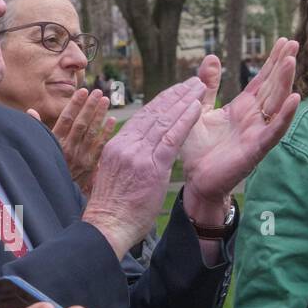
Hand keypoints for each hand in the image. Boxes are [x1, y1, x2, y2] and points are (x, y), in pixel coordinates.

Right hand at [28, 88, 115, 194]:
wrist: (55, 195)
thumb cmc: (46, 168)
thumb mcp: (39, 149)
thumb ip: (37, 129)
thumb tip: (30, 111)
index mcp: (54, 142)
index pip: (66, 119)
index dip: (75, 104)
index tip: (82, 91)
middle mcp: (68, 148)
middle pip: (81, 123)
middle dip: (89, 105)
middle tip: (97, 91)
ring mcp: (80, 156)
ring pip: (91, 132)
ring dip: (99, 114)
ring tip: (105, 100)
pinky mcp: (90, 165)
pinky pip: (100, 146)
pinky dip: (106, 132)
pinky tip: (111, 120)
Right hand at [82, 78, 205, 255]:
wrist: (107, 226)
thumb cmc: (112, 209)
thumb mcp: (113, 176)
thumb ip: (126, 160)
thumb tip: (139, 154)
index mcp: (115, 145)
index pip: (142, 117)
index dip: (161, 102)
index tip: (175, 92)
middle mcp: (125, 144)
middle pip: (154, 113)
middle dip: (175, 95)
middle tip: (192, 81)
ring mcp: (138, 154)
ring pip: (165, 120)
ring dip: (185, 101)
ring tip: (199, 87)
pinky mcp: (151, 166)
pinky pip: (172, 138)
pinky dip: (186, 120)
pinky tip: (198, 108)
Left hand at [180, 38, 300, 204]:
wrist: (195, 180)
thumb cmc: (199, 149)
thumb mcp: (199, 110)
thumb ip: (207, 86)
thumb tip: (211, 57)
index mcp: (242, 108)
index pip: (261, 80)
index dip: (272, 61)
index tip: (283, 41)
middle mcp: (254, 118)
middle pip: (273, 86)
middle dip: (283, 65)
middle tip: (294, 42)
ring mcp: (257, 132)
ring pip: (276, 103)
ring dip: (285, 82)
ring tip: (292, 61)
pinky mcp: (256, 149)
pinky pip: (274, 130)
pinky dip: (285, 115)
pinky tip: (295, 98)